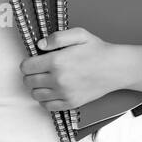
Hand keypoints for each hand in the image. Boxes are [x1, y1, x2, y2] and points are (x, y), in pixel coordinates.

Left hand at [19, 28, 133, 112]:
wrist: (116, 68)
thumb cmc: (98, 50)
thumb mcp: (79, 34)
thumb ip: (56, 38)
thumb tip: (39, 45)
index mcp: (57, 61)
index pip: (26, 67)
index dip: (27, 63)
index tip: (34, 61)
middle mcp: (58, 79)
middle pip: (28, 82)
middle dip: (30, 75)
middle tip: (39, 70)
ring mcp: (64, 93)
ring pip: (35, 95)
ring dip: (37, 87)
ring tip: (45, 80)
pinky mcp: (71, 103)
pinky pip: (47, 106)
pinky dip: (45, 100)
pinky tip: (51, 91)